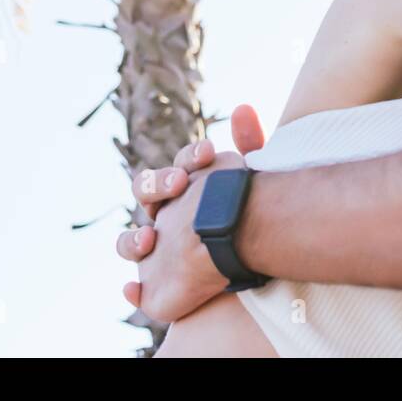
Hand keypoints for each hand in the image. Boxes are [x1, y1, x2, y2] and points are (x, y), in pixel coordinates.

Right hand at [118, 105, 266, 319]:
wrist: (271, 260)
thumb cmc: (259, 218)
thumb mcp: (256, 184)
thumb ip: (251, 144)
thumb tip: (242, 108)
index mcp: (187, 188)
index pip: (178, 166)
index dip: (189, 158)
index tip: (209, 151)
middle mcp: (167, 216)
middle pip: (146, 194)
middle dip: (156, 184)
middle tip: (179, 183)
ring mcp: (160, 251)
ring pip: (130, 243)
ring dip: (132, 240)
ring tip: (150, 239)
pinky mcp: (162, 287)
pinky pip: (139, 292)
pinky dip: (132, 291)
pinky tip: (132, 288)